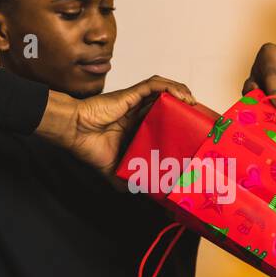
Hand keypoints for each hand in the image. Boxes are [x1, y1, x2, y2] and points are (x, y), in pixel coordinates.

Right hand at [37, 75, 194, 174]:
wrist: (75, 132)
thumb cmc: (90, 147)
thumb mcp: (113, 170)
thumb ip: (126, 179)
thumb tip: (140, 191)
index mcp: (136, 128)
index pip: (162, 121)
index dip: (179, 122)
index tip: (193, 132)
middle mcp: (138, 113)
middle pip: (168, 104)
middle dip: (185, 108)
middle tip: (199, 118)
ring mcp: (136, 102)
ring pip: (164, 90)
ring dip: (182, 93)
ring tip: (194, 104)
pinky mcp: (132, 94)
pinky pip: (155, 85)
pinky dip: (170, 86)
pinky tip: (183, 96)